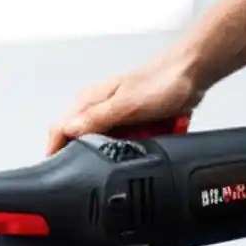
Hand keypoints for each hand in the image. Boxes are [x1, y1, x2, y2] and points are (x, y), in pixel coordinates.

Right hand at [47, 53, 204, 154]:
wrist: (191, 74)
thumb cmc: (162, 80)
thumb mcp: (125, 104)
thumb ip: (96, 119)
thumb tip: (69, 132)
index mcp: (88, 101)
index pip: (59, 130)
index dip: (55, 152)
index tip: (59, 172)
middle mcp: (97, 109)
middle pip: (80, 143)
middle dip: (91, 157)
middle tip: (104, 164)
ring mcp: (114, 118)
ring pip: (104, 148)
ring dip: (116, 154)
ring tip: (131, 150)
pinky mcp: (130, 125)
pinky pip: (125, 146)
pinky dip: (134, 149)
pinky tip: (143, 146)